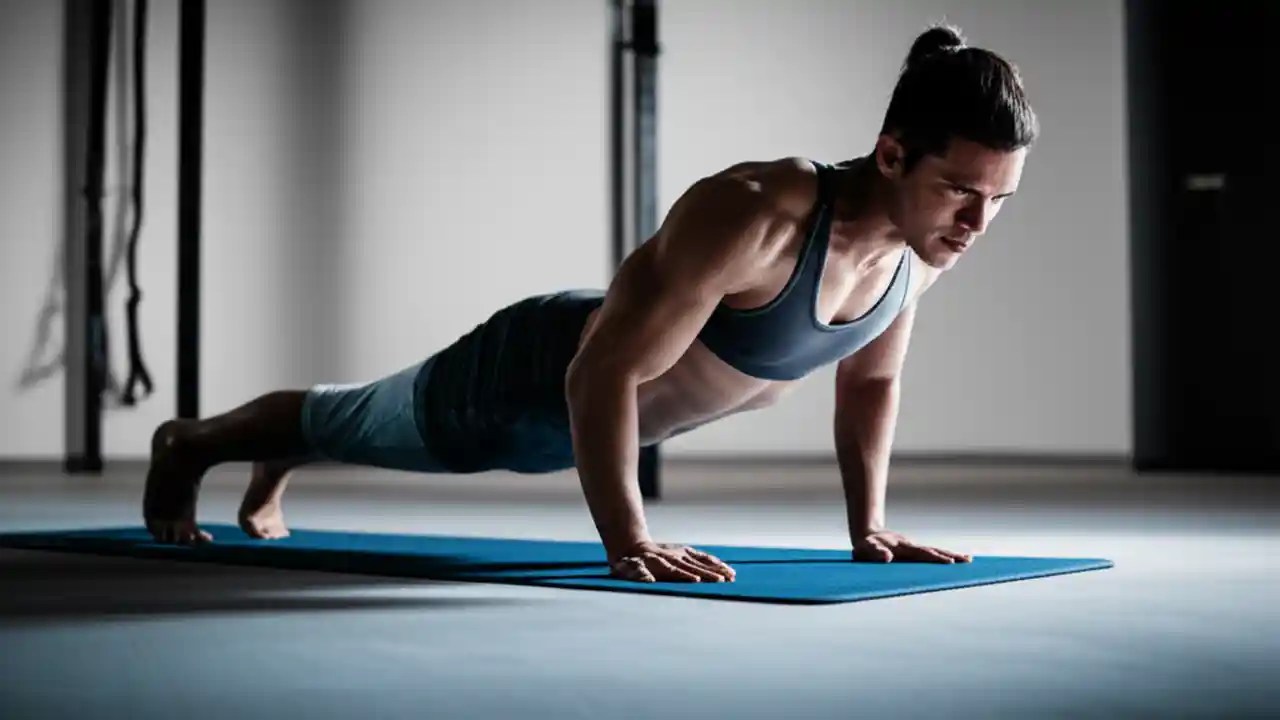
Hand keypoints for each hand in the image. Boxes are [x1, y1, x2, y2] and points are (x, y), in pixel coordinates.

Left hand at [609, 542, 736, 582]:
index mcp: (657, 563)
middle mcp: (671, 557)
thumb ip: (637, 575)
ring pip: (700, 561)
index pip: (673, 570)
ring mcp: (679, 553)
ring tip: (730, 576)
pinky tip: (727, 570)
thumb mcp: (626, 569)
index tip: (696, 581)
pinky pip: (702, 557)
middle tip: (721, 581)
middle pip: (691, 566)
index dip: (685, 575)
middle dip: (706, 574)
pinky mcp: (685, 552)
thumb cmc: (628, 564)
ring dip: (715, 569)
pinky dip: (714, 563)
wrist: (631, 545)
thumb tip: (648, 581)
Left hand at [852, 529, 971, 563]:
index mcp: (901, 547)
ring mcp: (913, 548)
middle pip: (933, 551)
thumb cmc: (865, 546)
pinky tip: (958, 560)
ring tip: (968, 560)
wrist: (867, 534)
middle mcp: (910, 546)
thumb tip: (887, 558)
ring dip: (951, 555)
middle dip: (949, 556)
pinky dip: (946, 556)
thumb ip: (875, 552)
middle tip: (966, 561)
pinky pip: (932, 553)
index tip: (949, 562)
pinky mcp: (914, 551)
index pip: (921, 553)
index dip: (934, 557)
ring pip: (935, 551)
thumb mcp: (865, 549)